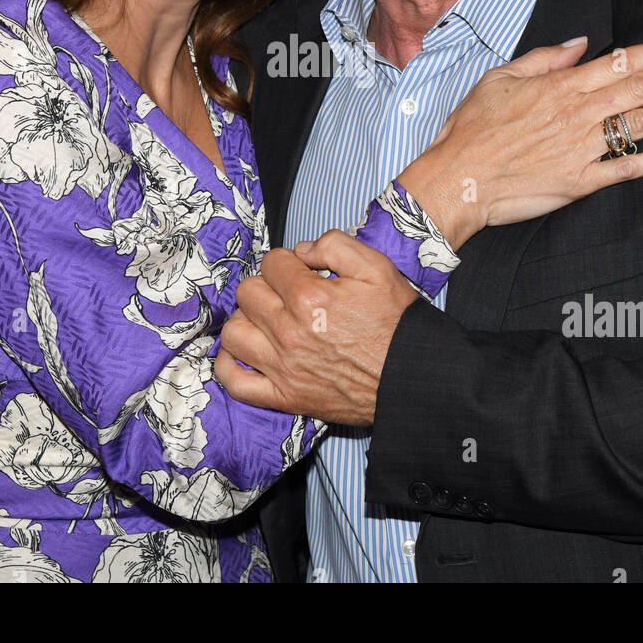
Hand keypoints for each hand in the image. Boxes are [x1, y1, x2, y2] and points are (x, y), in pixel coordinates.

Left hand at [215, 232, 418, 424]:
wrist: (412, 376)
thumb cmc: (396, 322)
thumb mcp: (376, 267)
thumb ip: (334, 245)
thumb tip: (301, 250)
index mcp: (309, 297)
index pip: (272, 263)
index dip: (287, 262)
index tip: (302, 272)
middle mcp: (289, 332)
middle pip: (248, 293)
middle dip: (266, 286)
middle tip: (288, 294)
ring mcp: (283, 367)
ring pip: (234, 333)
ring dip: (247, 320)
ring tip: (268, 320)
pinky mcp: (284, 397)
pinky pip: (235, 381)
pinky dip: (230, 366)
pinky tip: (244, 352)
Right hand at [397, 34, 642, 248]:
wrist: (456, 180)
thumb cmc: (470, 130)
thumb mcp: (499, 79)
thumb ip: (543, 60)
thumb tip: (579, 43)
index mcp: (559, 87)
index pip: (620, 62)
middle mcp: (576, 115)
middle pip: (640, 90)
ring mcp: (580, 149)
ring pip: (640, 126)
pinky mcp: (578, 182)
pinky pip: (624, 170)